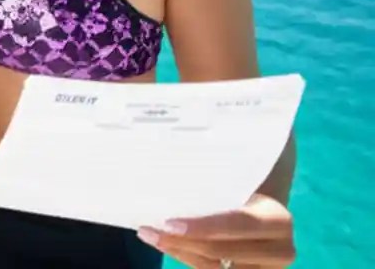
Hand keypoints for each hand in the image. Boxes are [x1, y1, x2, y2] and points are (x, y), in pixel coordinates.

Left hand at [138, 194, 295, 267]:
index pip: (239, 224)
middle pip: (221, 250)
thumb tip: (167, 169)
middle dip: (181, 241)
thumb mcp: (241, 181)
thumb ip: (217, 179)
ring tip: (150, 234)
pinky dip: (186, 257)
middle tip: (147, 230)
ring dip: (178, 250)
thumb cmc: (247, 187)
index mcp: (278, 220)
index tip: (169, 222)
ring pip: (213, 266)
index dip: (203, 227)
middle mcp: (280, 250)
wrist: (265, 209)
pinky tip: (166, 244)